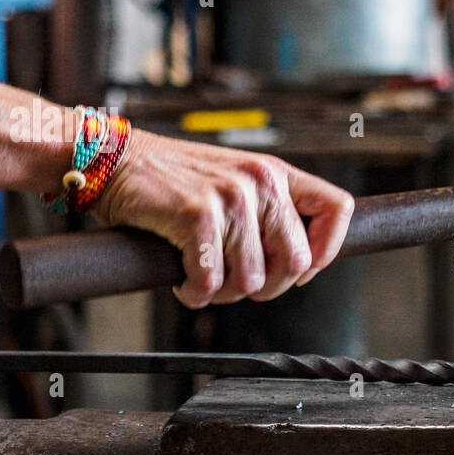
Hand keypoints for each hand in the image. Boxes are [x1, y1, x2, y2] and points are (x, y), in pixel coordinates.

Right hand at [92, 130, 354, 307]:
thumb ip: (269, 212)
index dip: (327, 251)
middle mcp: (261, 182)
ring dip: (224, 293)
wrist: (115, 161)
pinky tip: (183, 280)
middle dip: (266, 287)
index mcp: (276, 174)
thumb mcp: (235, 181)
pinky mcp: (198, 217)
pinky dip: (194, 293)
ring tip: (203, 276)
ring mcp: (231, 198)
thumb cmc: (173, 181)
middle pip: (295, 263)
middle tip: (236, 282)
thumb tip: (299, 265)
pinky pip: (210, 283)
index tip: (302, 271)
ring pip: (251, 281)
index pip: (338, 209)